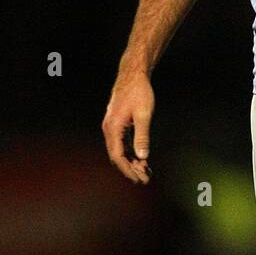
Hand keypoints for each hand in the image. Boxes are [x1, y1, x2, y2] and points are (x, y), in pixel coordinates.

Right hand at [102, 67, 154, 184]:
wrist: (133, 75)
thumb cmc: (139, 92)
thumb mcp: (144, 114)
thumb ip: (142, 136)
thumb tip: (143, 157)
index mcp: (113, 128)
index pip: (118, 156)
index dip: (128, 170)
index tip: (139, 179)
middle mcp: (109, 129)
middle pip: (118, 156)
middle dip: (131, 169)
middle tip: (146, 179)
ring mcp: (113, 127)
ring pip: (120, 151)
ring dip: (132, 162)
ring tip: (146, 172)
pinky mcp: (118, 125)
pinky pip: (123, 143)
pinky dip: (131, 152)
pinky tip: (142, 159)